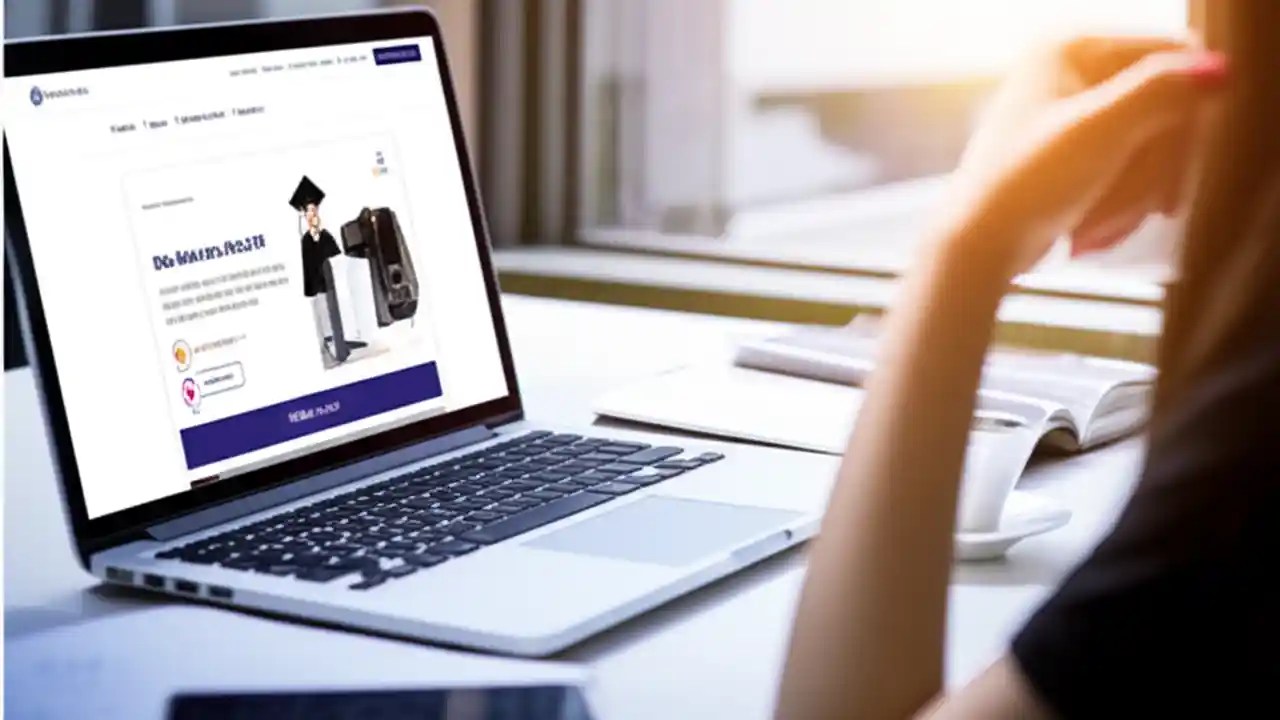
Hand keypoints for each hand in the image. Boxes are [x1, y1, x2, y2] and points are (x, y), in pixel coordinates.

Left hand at [939, 36, 1227, 275]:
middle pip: (1163, 108)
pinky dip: (1118, 206)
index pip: (1171, 58)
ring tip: (1102, 228)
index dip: (1184, 116)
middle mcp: (1069, 70)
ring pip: (1148, 146)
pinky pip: (1124, 172)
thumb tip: (1216, 69)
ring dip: (1136, 195)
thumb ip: (1161, 94)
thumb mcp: (1102, 132)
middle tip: (1153, 211)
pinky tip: (1094, 232)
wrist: (979, 247)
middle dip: (1155, 169)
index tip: (1178, 167)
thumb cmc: (1028, 184)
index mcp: (1072, 48)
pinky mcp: (1071, 155)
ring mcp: (1069, 114)